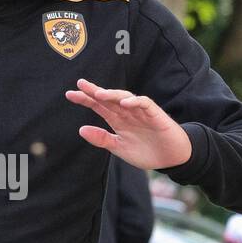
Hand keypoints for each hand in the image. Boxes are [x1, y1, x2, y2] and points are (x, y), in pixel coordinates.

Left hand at [65, 78, 192, 169]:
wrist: (171, 158)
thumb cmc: (146, 151)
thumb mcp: (119, 148)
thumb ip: (102, 139)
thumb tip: (81, 130)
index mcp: (117, 120)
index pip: (99, 106)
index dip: (85, 99)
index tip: (69, 94)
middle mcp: (127, 113)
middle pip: (109, 98)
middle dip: (95, 91)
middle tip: (80, 84)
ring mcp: (141, 112)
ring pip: (125, 97)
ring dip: (113, 95)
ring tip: (99, 94)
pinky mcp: (156, 114)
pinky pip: (145, 104)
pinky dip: (136, 102)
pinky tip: (125, 103)